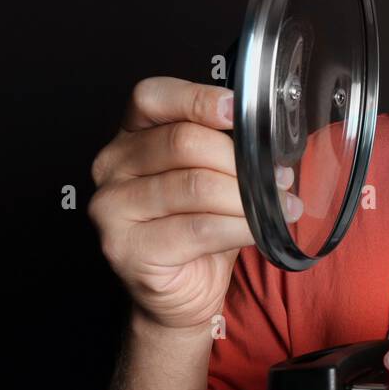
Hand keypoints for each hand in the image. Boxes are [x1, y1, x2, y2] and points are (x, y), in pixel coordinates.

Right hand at [86, 76, 298, 330]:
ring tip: (277, 204)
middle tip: (273, 176)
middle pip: (183, 142)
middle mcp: (111, 167)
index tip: (237, 110)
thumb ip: (228, 149)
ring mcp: (112, 209)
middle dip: (239, 160)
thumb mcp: (212, 176)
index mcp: (130, 136)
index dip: (197, 99)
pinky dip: (241, 226)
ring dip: (247, 196)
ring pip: (197, 186)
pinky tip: (260, 229)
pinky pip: (200, 228)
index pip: (151, 98)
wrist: (182, 292)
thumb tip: (272, 142)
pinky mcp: (127, 249)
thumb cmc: (197, 227)